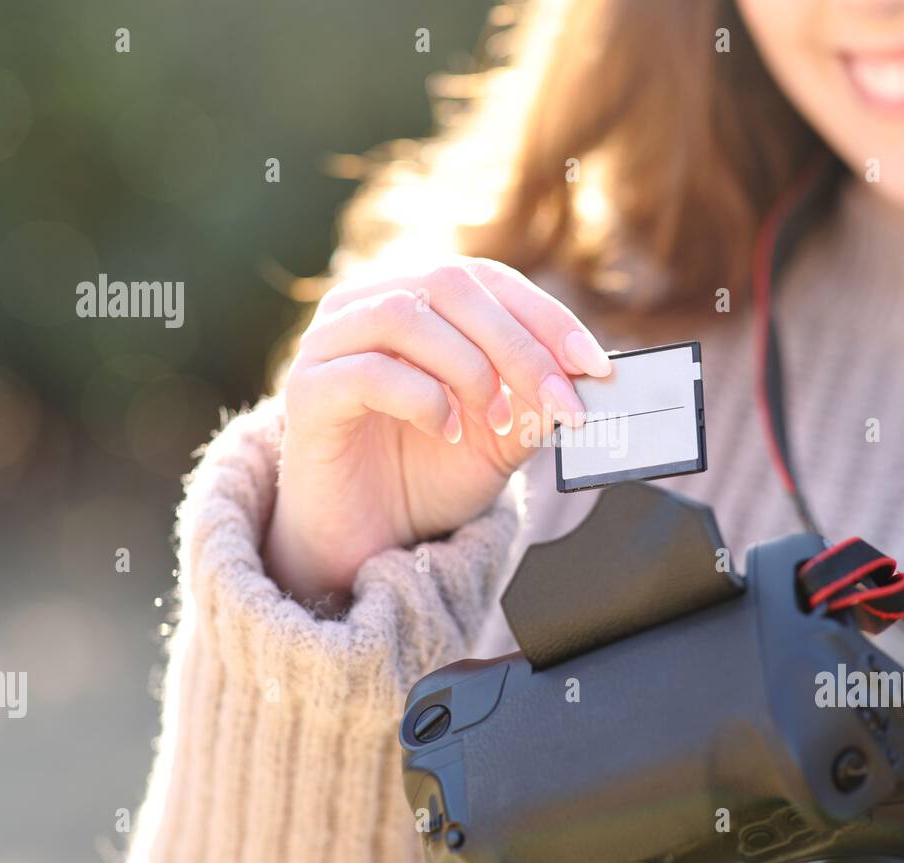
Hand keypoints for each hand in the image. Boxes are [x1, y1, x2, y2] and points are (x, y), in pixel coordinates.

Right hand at [263, 258, 611, 605]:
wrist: (366, 543)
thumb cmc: (427, 477)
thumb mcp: (500, 436)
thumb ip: (535, 399)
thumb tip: (585, 375)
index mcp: (414, 299)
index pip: (487, 277)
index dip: (546, 315)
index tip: (595, 365)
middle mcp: (365, 305)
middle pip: (449, 284)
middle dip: (519, 344)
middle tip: (560, 401)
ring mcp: (328, 343)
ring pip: (404, 314)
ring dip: (469, 367)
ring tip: (491, 419)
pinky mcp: (308, 391)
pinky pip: (367, 370)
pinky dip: (422, 398)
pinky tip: (445, 432)